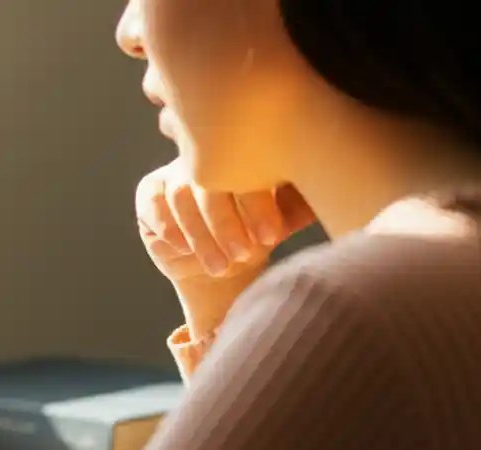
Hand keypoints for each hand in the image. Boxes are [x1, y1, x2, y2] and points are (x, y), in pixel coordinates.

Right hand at [136, 159, 315, 338]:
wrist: (224, 260)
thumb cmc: (262, 231)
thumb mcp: (286, 218)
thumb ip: (301, 203)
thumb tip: (330, 191)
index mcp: (244, 152)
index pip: (249, 168)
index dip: (258, 205)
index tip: (273, 238)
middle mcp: (207, 157)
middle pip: (211, 182)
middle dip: (227, 224)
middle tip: (245, 255)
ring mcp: (176, 171)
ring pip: (182, 195)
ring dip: (201, 235)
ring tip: (220, 266)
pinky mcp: (150, 192)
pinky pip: (153, 204)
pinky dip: (169, 227)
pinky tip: (184, 249)